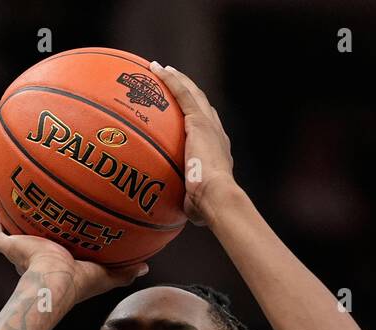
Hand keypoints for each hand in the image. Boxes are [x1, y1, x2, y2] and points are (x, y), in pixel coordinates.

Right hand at [0, 217, 148, 304]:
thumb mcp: (105, 276)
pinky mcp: (9, 247)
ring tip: (20, 205)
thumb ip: (124, 273)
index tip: (65, 233)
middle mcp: (36, 261)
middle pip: (32, 245)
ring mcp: (20, 254)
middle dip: (35, 234)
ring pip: (13, 239)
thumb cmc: (79, 282)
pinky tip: (0, 208)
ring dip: (15, 225)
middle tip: (43, 216)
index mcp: (56, 266)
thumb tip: (146, 268)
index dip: (59, 245)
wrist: (54, 280)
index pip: (55, 255)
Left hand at [150, 61, 237, 226]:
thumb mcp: (195, 205)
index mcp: (218, 152)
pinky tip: (157, 69)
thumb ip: (186, 203)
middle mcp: (216, 134)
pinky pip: (182, 93)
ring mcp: (209, 125)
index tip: (187, 115)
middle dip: (188, 93)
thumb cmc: (208, 208)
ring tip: (161, 69)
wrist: (217, 197)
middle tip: (173, 84)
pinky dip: (171, 79)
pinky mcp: (199, 120)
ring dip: (177, 80)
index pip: (207, 130)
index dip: (198, 119)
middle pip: (202, 106)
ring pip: (192, 94)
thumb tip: (174, 214)